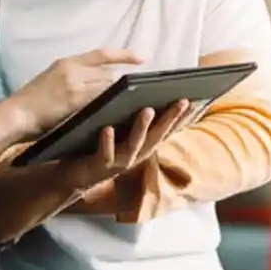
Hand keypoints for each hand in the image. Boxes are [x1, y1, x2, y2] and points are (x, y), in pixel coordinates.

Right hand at [7, 48, 143, 138]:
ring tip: (125, 107)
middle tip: (133, 94)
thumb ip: (71, 78)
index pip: (101, 54)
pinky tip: (115, 115)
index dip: (124, 55)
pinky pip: (100, 101)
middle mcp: (72, 69)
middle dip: (120, 84)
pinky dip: (109, 107)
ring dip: (116, 97)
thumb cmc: (30, 103)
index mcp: (66, 63)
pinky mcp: (74, 101)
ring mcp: (74, 85)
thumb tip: (94, 82)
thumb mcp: (50, 80)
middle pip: (108, 74)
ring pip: (106, 87)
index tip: (141, 57)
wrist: (15, 115)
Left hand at [62, 99, 190, 192]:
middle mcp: (136, 155)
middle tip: (182, 100)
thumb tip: (148, 93)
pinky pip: (106, 154)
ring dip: (142, 127)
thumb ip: (134, 120)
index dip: (183, 118)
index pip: (167, 130)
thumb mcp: (121, 134)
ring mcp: (119, 162)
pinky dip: (108, 141)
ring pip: (134, 144)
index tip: (196, 101)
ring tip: (147, 110)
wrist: (74, 176)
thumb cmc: (99, 148)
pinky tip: (108, 128)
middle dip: (171, 118)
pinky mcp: (100, 167)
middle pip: (157, 135)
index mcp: (143, 145)